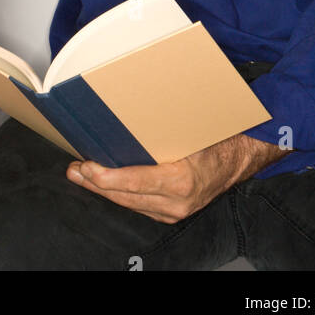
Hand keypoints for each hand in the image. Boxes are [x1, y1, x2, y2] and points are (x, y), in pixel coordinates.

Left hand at [66, 134, 288, 221]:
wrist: (240, 160)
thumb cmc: (215, 137)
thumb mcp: (190, 127)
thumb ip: (162, 122)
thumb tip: (131, 101)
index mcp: (181, 179)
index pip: (134, 182)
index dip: (106, 177)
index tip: (87, 167)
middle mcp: (177, 201)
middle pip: (126, 197)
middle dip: (96, 184)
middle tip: (74, 169)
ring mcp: (175, 211)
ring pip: (130, 204)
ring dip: (104, 190)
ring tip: (82, 175)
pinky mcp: (173, 214)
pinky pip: (140, 206)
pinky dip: (121, 195)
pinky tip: (105, 184)